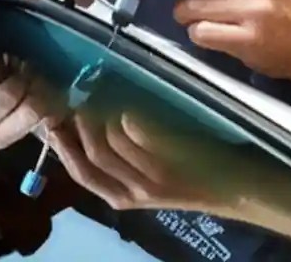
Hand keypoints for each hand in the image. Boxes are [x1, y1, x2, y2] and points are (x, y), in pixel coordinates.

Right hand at [48, 110, 244, 213]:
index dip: (62, 146)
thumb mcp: (149, 182)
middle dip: (78, 126)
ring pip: (112, 143)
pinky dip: (128, 117)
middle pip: (92, 156)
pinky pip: (138, 135)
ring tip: (98, 93)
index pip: (81, 173)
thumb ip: (123, 163)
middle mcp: (132, 193)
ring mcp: (150, 179)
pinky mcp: (169, 164)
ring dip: (101, 116)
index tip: (52, 120)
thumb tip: (90, 127)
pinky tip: (127, 104)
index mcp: (122, 198)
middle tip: (72, 98)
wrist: (238, 189)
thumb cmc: (192, 178)